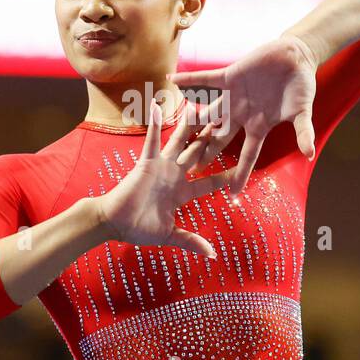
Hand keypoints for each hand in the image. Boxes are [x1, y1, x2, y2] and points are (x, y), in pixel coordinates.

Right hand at [96, 100, 234, 257]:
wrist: (114, 223)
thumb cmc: (138, 229)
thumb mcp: (169, 235)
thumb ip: (190, 241)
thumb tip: (212, 254)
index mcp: (183, 191)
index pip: (211, 182)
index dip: (227, 176)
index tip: (245, 168)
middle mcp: (176, 174)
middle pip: (200, 153)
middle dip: (213, 139)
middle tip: (229, 120)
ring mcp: (162, 166)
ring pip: (181, 142)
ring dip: (191, 125)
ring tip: (203, 105)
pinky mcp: (146, 162)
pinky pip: (153, 140)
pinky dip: (156, 125)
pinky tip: (160, 106)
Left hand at [169, 34, 320, 196]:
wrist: (295, 57)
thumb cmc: (301, 86)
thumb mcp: (302, 112)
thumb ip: (303, 132)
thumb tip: (310, 154)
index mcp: (258, 127)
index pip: (248, 156)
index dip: (241, 175)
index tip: (232, 195)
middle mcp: (241, 115)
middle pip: (217, 139)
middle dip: (201, 154)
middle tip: (180, 168)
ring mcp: (233, 97)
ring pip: (207, 113)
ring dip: (191, 123)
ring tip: (173, 134)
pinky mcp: (230, 77)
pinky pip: (206, 80)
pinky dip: (190, 79)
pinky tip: (172, 79)